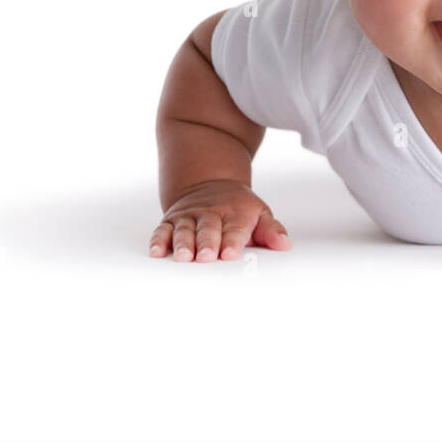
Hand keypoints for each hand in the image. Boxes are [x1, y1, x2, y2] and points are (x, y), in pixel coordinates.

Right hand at [149, 179, 291, 261]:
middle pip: (208, 230)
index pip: (235, 229)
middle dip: (206, 244)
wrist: (211, 184)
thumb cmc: (239, 208)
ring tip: (182, 257)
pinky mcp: (171, 220)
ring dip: (183, 244)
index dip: (232, 241)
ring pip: (184, 230)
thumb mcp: (260, 214)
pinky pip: (163, 230)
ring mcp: (189, 216)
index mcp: (235, 213)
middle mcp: (211, 214)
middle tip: (205, 257)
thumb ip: (271, 231)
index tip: (230, 254)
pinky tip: (157, 252)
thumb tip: (284, 244)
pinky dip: (159, 241)